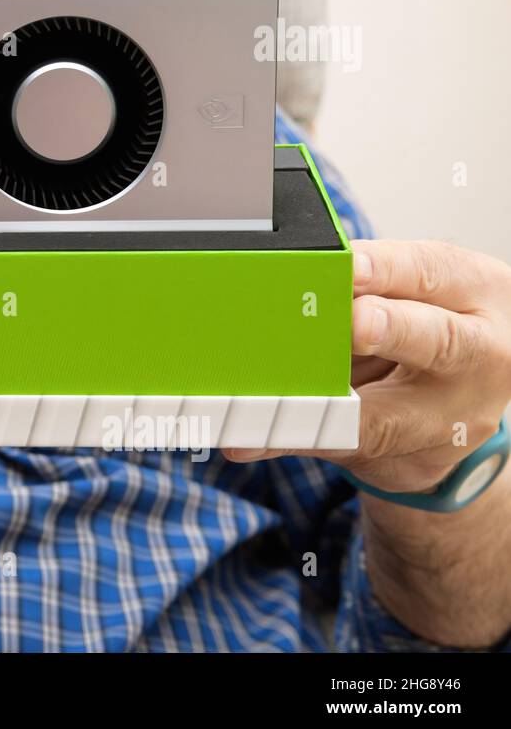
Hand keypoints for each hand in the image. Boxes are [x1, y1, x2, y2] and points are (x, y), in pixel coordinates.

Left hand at [223, 239, 510, 493]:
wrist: (464, 395)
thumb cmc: (425, 320)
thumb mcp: (411, 290)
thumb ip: (363, 283)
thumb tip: (292, 272)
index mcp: (476, 295)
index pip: (431, 273)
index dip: (389, 270)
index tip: (350, 267)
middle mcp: (480, 356)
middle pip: (438, 341)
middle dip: (392, 330)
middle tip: (353, 322)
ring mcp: (455, 418)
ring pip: (387, 418)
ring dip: (323, 410)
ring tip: (270, 405)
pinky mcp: (419, 462)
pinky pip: (348, 451)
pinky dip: (293, 442)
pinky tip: (249, 441)